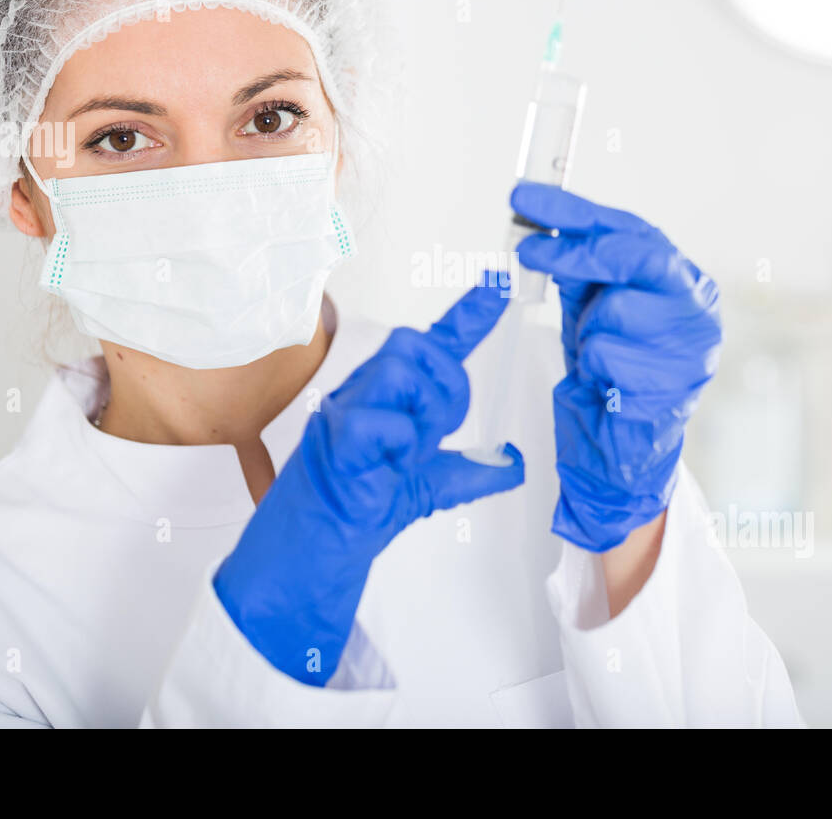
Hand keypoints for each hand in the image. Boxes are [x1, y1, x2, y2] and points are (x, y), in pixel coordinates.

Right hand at [213, 280, 523, 685]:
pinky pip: (385, 420)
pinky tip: (386, 467)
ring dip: (422, 417)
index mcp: (390, 394)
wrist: (320, 549)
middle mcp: (367, 389)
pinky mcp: (337, 433)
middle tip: (436, 434)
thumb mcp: (430, 485)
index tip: (499, 281)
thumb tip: (511, 464)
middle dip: (447, 389)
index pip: (435, 341)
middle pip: (418, 346)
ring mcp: (348, 406)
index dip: (471, 310)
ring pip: (402, 372)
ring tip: (405, 453)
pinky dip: (400, 445)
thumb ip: (471, 471)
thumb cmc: (359, 507)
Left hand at [512, 182, 720, 553]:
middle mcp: (698, 308)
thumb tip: (538, 221)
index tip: (524, 197)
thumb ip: (578, 265)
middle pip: (633, 255)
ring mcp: (692, 347)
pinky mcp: (673, 388)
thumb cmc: (609, 371)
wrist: (616, 447)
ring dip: (587, 329)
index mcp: (682, 280)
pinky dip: (592, 368)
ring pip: (614, 308)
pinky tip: (606, 384)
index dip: (574, 210)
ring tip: (597, 354)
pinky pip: (605, 355)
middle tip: (527, 252)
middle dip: (573, 253)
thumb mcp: (589, 305)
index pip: (630, 229)